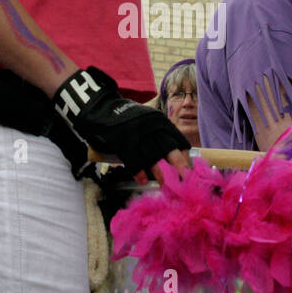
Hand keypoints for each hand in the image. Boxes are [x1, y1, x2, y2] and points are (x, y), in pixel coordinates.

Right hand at [53, 66, 190, 178]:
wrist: (103, 109)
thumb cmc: (129, 120)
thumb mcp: (148, 120)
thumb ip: (160, 134)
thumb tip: (175, 155)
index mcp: (159, 120)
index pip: (177, 137)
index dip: (184, 153)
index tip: (188, 167)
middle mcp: (150, 125)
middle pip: (167, 146)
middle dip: (177, 163)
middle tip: (184, 177)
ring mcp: (136, 133)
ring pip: (151, 155)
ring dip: (159, 171)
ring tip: (163, 183)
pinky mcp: (122, 140)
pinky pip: (133, 159)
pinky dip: (139, 172)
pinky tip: (143, 180)